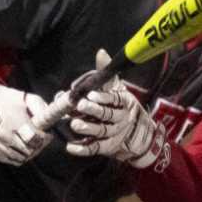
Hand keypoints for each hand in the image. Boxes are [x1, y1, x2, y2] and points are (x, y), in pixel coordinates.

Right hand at [0, 78, 53, 165]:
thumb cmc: (7, 100)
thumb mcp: (25, 98)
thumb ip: (41, 108)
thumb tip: (53, 121)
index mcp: (14, 121)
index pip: (35, 138)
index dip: (45, 139)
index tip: (47, 135)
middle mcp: (4, 135)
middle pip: (29, 150)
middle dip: (39, 146)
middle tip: (40, 140)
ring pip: (21, 158)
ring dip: (29, 152)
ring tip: (30, 143)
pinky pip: (11, 160)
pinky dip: (18, 156)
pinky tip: (19, 147)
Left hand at [65, 50, 169, 170]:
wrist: (131, 132)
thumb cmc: (117, 105)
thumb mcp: (114, 87)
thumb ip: (106, 72)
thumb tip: (101, 52)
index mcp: (122, 102)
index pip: (114, 99)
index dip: (103, 98)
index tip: (91, 94)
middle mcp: (119, 119)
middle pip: (107, 116)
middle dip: (94, 111)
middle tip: (80, 106)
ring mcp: (113, 134)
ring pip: (100, 132)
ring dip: (87, 129)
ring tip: (74, 124)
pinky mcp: (105, 147)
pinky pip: (94, 149)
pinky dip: (82, 149)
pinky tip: (70, 147)